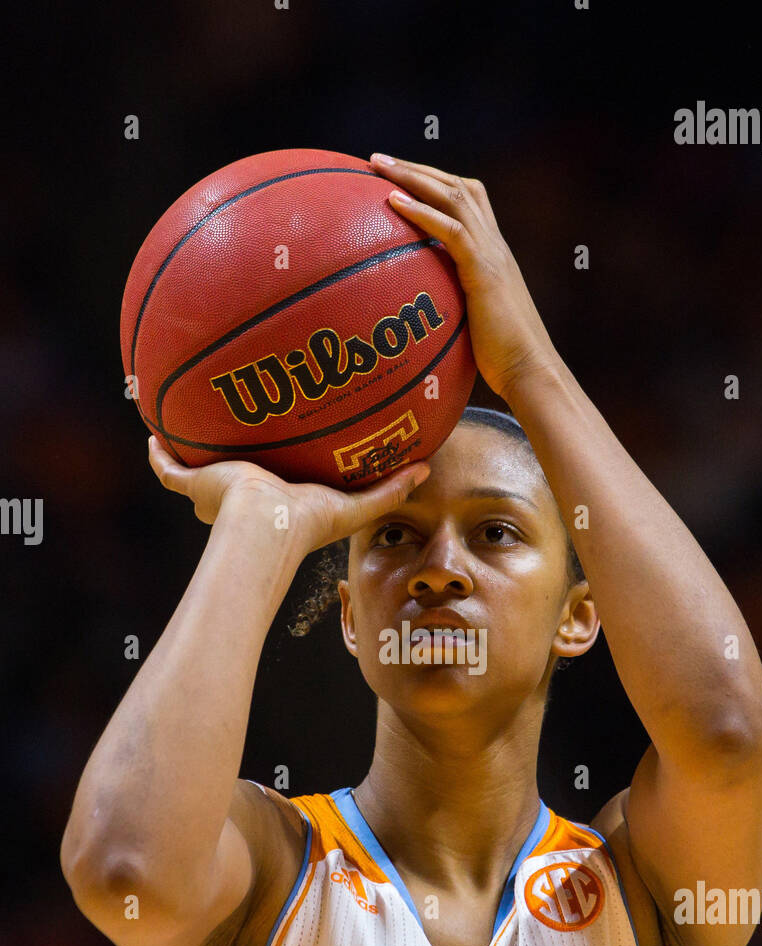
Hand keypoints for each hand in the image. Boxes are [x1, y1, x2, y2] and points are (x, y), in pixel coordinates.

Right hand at [147, 436, 429, 551]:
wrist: (265, 525)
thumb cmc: (306, 524)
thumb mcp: (353, 507)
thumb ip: (387, 492)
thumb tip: (425, 471)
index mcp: (276, 502)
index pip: (273, 490)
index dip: (276, 477)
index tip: (282, 459)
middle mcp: (241, 498)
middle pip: (232, 478)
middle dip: (232, 463)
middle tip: (237, 435)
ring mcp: (213, 493)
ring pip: (197, 471)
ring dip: (194, 451)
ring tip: (193, 419)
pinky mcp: (193, 483)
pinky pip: (167, 468)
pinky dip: (157, 454)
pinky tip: (151, 432)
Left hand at [370, 151, 559, 403]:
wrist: (530, 371)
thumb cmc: (503, 360)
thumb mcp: (475, 323)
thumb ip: (454, 307)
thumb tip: (422, 318)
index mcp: (494, 253)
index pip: (467, 200)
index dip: (434, 182)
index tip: (399, 177)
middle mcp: (495, 245)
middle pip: (457, 187)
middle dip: (416, 169)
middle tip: (377, 160)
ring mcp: (492, 254)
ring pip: (453, 197)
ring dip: (412, 177)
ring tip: (377, 166)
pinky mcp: (485, 271)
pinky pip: (450, 230)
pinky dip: (421, 212)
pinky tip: (392, 201)